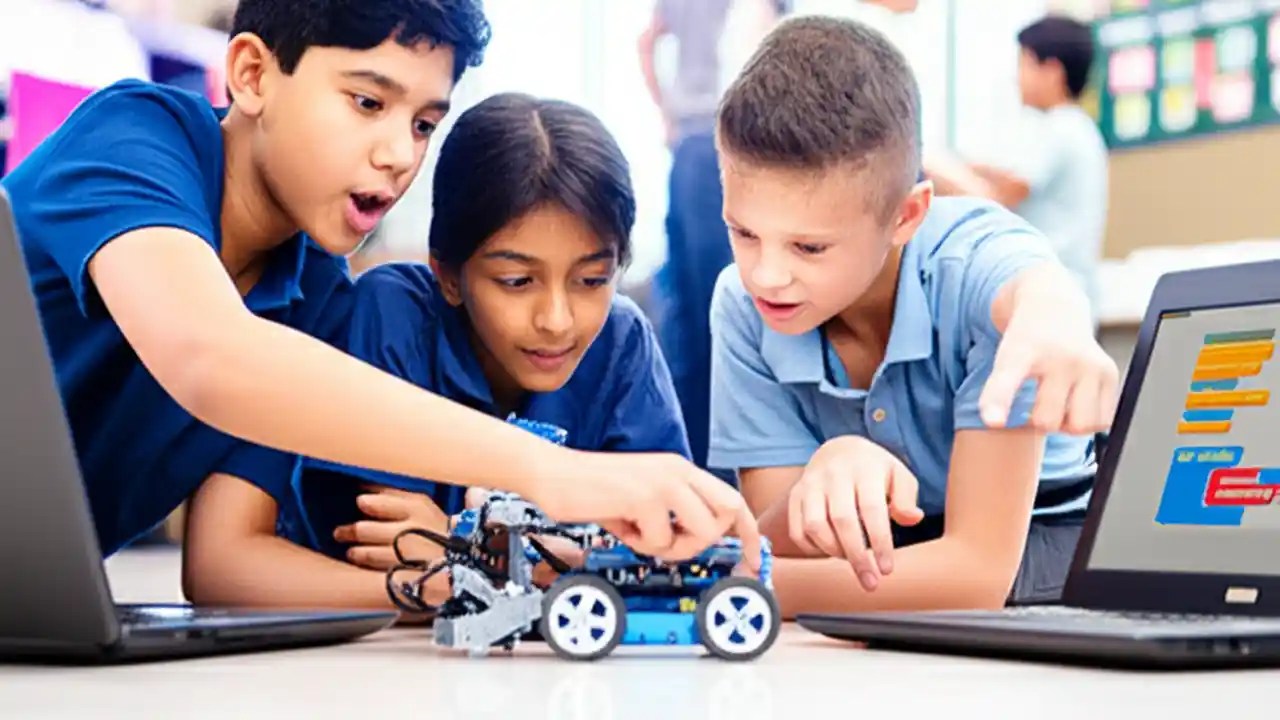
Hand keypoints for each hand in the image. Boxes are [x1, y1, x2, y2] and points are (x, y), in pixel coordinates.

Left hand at [333, 485, 449, 569]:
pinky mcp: (403, 578)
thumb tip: (362, 487)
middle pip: (365, 529)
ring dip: (355, 553)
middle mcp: (410, 531)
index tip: (359, 504)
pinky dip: (365, 570)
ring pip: (366, 554)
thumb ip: (393, 496)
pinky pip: (374, 574)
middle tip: (340, 532)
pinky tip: (364, 567)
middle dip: (349, 531)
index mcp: (415, 508)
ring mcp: (406, 557)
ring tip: (352, 552)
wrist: (461, 564)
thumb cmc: (436, 531)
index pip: (376, 502)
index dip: (364, 503)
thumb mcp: (422, 506)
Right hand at [531, 451, 761, 573]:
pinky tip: (620, 525)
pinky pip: (662, 540)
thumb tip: (694, 543)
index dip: (747, 532)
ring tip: (639, 534)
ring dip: (671, 547)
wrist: (552, 473)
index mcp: (679, 469)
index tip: (752, 559)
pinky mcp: (644, 496)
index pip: (730, 499)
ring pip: (701, 532)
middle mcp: (677, 470)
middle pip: (727, 513)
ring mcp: (663, 481)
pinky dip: (641, 544)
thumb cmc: (592, 489)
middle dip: (706, 541)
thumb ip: (672, 514)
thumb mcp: (641, 496)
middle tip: (672, 545)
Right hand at [788, 436, 923, 590]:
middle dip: (856, 556)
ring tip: (851, 560)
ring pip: (814, 525)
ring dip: (833, 551)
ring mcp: (810, 484)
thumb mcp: (898, 475)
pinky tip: (830, 553)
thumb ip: (907, 497)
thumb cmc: (874, 470)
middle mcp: (833, 475)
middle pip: (842, 520)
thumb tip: (912, 519)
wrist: (838, 450)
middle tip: (870, 582)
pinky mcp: (795, 495)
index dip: (879, 542)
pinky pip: (797, 529)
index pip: (872, 509)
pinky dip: (811, 549)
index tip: (886, 569)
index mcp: (863, 469)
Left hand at [979, 293, 1118, 434]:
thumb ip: (995, 394)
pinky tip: (1075, 405)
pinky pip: (1102, 422)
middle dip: (1037, 421)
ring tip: (1056, 407)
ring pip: (1080, 426)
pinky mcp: (1109, 373)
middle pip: (1047, 421)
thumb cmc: (1026, 344)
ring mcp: (1089, 364)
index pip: (1007, 380)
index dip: (999, 402)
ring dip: (1066, 426)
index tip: (993, 421)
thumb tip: (993, 425)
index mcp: (1023, 352)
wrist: (1054, 308)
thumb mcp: (1003, 360)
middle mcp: (1060, 356)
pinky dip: (1087, 422)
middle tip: (1034, 404)